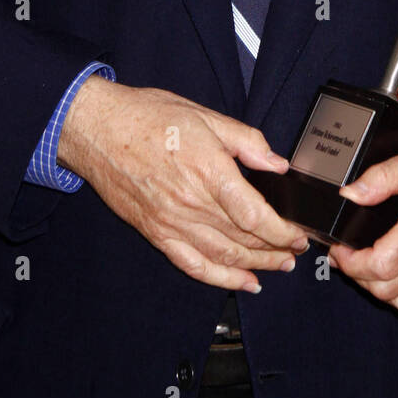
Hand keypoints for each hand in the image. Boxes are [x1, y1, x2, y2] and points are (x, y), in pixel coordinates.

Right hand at [57, 75, 308, 291]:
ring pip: (223, 255)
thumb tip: (277, 164)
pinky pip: (193, 264)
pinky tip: (242, 282)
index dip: (282, 230)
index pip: (254, 214)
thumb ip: (246, 141)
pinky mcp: (156, 233)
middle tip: (297, 249)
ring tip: (279, 266)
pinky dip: (220, 278)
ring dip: (256, 265)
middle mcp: (190, 203)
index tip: (299, 233)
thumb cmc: (147, 117)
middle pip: (243, 238)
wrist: (97, 130)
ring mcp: (171, 222)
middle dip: (276, 248)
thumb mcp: (205, 116)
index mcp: (207, 170)